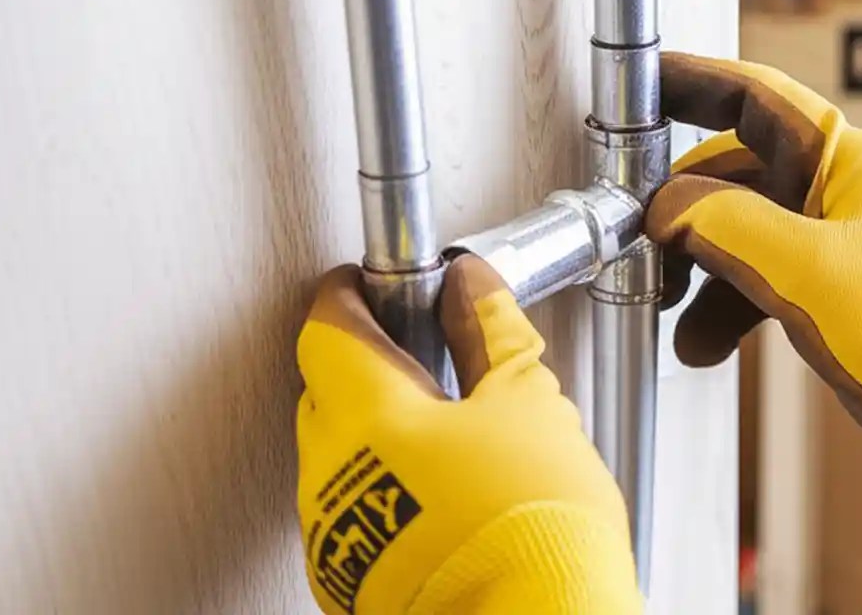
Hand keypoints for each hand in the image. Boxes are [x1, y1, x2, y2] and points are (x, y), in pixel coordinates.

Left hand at [295, 257, 639, 613]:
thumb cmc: (535, 534)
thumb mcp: (528, 405)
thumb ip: (491, 332)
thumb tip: (473, 287)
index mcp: (367, 418)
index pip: (327, 329)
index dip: (347, 296)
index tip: (369, 284)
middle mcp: (331, 476)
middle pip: (326, 389)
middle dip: (366, 361)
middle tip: (418, 350)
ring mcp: (335, 532)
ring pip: (336, 452)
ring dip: (376, 427)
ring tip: (443, 428)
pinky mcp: (348, 577)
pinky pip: (349, 507)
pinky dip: (382, 482)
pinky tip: (436, 487)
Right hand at [647, 53, 861, 500]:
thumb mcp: (805, 268)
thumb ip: (726, 225)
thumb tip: (665, 206)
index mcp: (843, 159)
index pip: (755, 99)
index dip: (694, 83)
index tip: (646, 81)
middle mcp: (837, 189)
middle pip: (735, 176)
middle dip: (681, 211)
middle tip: (638, 241)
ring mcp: (834, 238)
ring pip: (741, 234)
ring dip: (700, 273)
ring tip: (668, 312)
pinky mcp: (831, 285)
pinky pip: (761, 278)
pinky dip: (727, 307)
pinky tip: (701, 345)